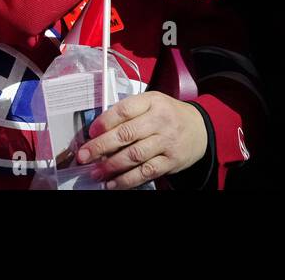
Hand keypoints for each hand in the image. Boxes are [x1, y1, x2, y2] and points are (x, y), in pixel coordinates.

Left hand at [75, 91, 207, 188]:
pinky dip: (127, 180)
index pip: (124, 110)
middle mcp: (160, 120)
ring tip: (95, 172)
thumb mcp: (152, 103)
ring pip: (134, 155)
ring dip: (111, 166)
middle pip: (126, 134)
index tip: (90, 133)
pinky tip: (113, 183)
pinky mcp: (170, 161)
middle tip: (84, 156)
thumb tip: (99, 131)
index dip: (104, 122)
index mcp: (152, 102)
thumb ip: (129, 113)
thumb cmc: (169, 115)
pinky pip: (146, 172)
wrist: (200, 129)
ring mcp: (166, 142)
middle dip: (101, 147)